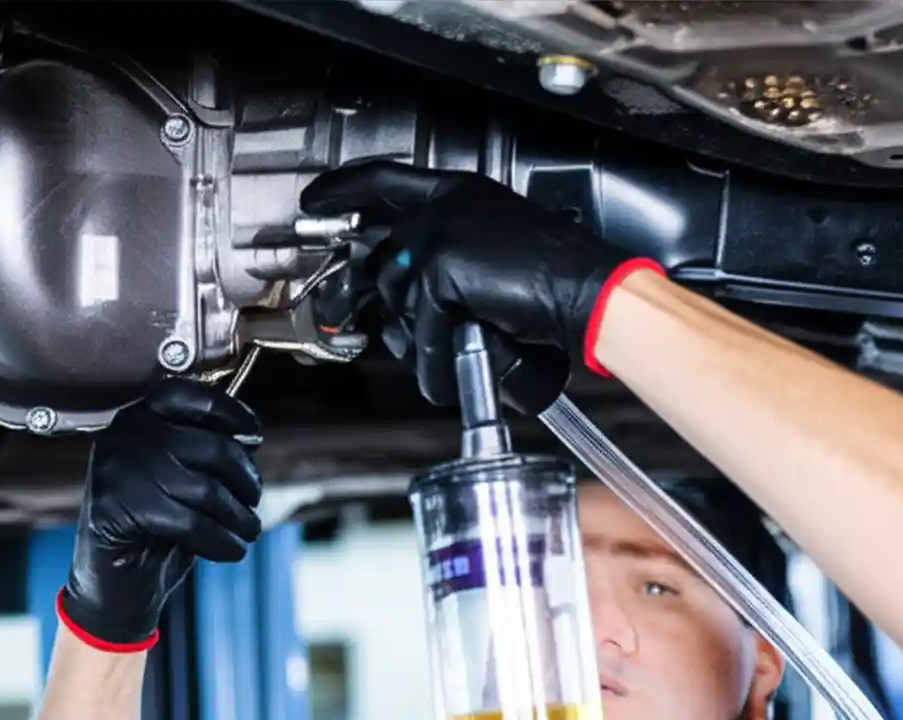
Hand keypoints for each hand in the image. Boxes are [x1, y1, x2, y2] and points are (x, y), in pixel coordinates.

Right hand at [58, 379, 262, 651]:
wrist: (115, 582)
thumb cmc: (157, 524)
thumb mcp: (181, 475)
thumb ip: (205, 448)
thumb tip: (249, 438)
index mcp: (140, 416)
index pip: (191, 396)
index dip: (231, 412)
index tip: (254, 436)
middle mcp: (124, 435)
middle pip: (211, 448)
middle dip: (245, 480)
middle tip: (253, 502)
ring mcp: (114, 471)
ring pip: (205, 490)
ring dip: (238, 517)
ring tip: (248, 530)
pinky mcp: (113, 510)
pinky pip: (189, 523)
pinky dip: (221, 541)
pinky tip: (232, 550)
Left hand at [300, 161, 661, 407]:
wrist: (587, 290)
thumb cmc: (554, 275)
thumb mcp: (493, 248)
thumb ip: (447, 255)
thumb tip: (401, 289)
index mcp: (458, 194)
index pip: (384, 180)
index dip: (343, 188)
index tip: (314, 200)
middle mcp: (443, 208)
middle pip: (381, 255)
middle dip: (371, 296)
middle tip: (356, 315)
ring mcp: (439, 237)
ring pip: (396, 299)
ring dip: (415, 338)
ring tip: (442, 353)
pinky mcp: (441, 271)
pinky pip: (420, 330)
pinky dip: (433, 363)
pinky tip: (444, 375)